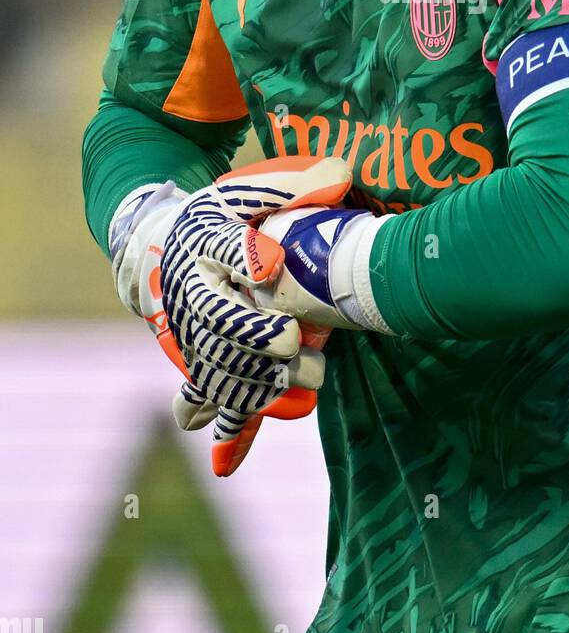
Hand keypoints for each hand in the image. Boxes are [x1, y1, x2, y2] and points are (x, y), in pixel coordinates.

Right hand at [159, 156, 352, 472]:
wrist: (163, 240)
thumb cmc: (228, 211)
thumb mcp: (256, 188)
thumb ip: (298, 185)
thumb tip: (342, 173)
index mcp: (207, 235)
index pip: (225, 244)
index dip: (246, 253)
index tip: (270, 265)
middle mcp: (192, 284)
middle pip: (219, 315)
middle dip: (255, 332)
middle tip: (293, 344)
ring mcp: (192, 327)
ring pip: (217, 361)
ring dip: (253, 378)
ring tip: (302, 384)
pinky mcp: (198, 358)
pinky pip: (208, 394)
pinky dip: (222, 425)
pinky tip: (229, 459)